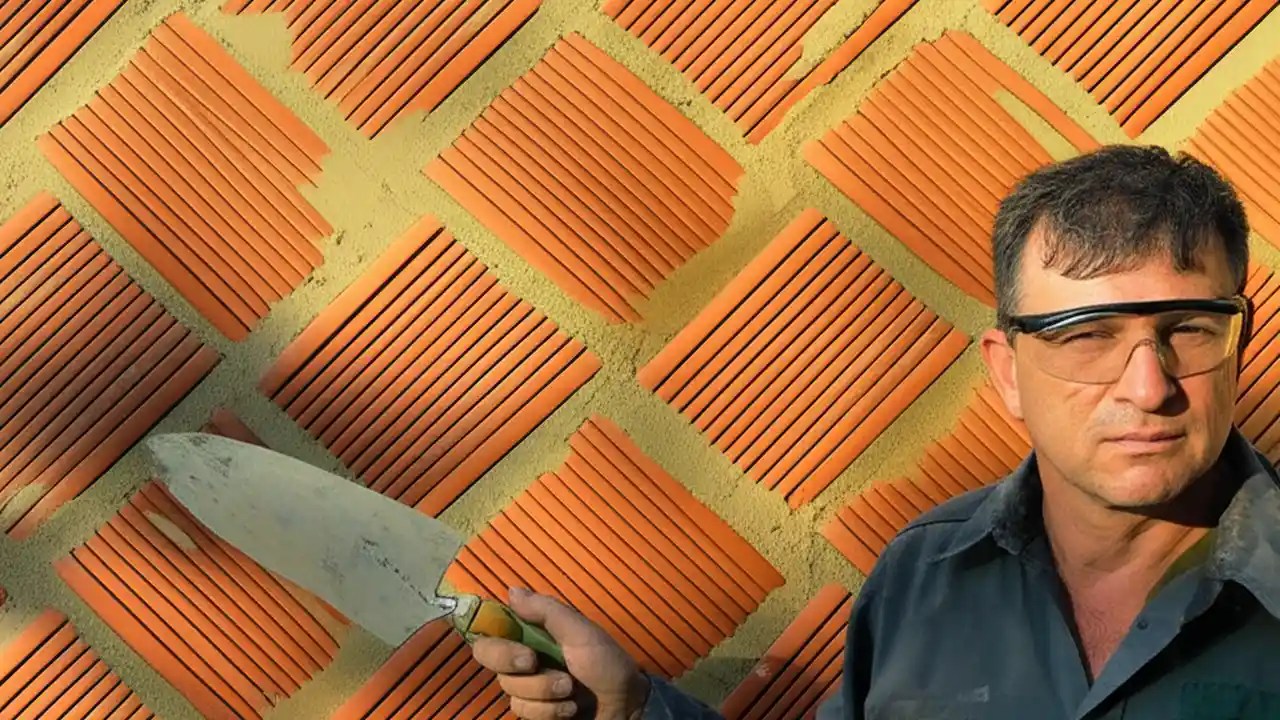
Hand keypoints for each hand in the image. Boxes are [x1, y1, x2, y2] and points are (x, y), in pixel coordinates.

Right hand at [470, 587, 649, 718]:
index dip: (497, 643)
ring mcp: (527, 686)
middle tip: (542, 668)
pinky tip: (569, 709)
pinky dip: (549, 711)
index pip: (491, 631)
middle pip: (491, 660)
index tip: (525, 651)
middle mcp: (522, 658)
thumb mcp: (580, 631)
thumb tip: (511, 589)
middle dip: (520, 669)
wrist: (625, 705)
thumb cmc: (606, 662)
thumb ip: (546, 611)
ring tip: (571, 691)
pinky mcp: (533, 711)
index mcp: (531, 633)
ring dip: (543, 692)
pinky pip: (523, 711)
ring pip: (510, 690)